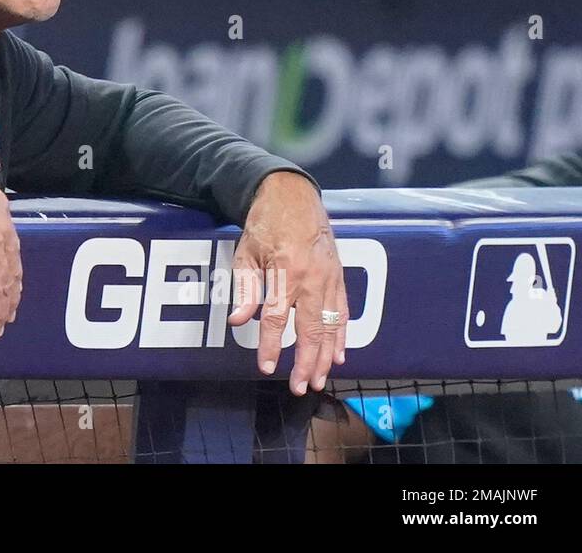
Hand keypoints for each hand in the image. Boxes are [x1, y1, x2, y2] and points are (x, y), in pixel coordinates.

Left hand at [227, 170, 345, 395]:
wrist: (292, 195)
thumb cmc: (264, 224)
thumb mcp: (245, 252)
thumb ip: (245, 289)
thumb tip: (238, 321)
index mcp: (284, 271)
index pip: (276, 318)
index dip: (270, 345)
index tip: (265, 367)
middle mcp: (311, 278)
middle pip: (310, 329)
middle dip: (305, 362)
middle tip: (299, 386)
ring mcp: (329, 278)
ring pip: (330, 326)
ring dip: (324, 356)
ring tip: (318, 379)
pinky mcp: (338, 276)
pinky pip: (342, 312)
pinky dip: (341, 336)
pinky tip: (338, 355)